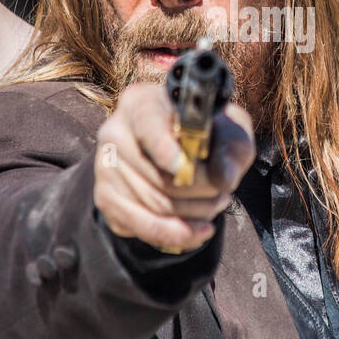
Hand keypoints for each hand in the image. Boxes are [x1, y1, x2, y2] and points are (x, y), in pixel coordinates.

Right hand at [94, 82, 254, 253]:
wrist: (181, 151)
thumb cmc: (206, 134)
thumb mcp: (230, 130)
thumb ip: (232, 149)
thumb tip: (223, 178)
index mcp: (141, 103)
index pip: (147, 125)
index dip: (164, 149)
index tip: (184, 168)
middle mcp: (115, 133)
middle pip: (158, 176)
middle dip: (202, 192)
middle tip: (224, 192)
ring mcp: (105, 168)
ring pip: (155, 205)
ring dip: (196, 213)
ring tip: (215, 204)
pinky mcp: (107, 200)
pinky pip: (145, 228)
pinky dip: (179, 234)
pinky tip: (201, 230)